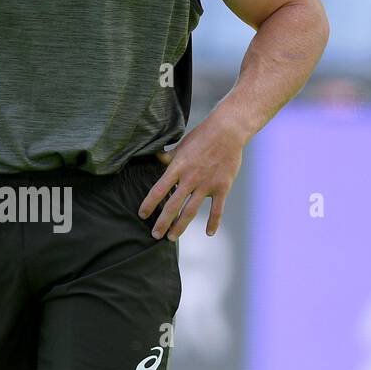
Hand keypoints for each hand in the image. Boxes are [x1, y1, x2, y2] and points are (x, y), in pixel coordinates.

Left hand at [137, 111, 244, 239]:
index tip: (142, 214)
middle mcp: (190, 178)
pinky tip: (209, 233)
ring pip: (191, 211)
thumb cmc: (202, 136)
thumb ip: (168, 156)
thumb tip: (156, 157)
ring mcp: (206, 184)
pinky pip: (217, 209)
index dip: (149, 204)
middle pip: (173, 205)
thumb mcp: (181, 145)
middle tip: (155, 234)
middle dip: (162, 222)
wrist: (228, 131)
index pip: (159, 189)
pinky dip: (214, 222)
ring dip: (180, 226)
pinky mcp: (222, 187)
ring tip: (172, 238)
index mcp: (178, 167)